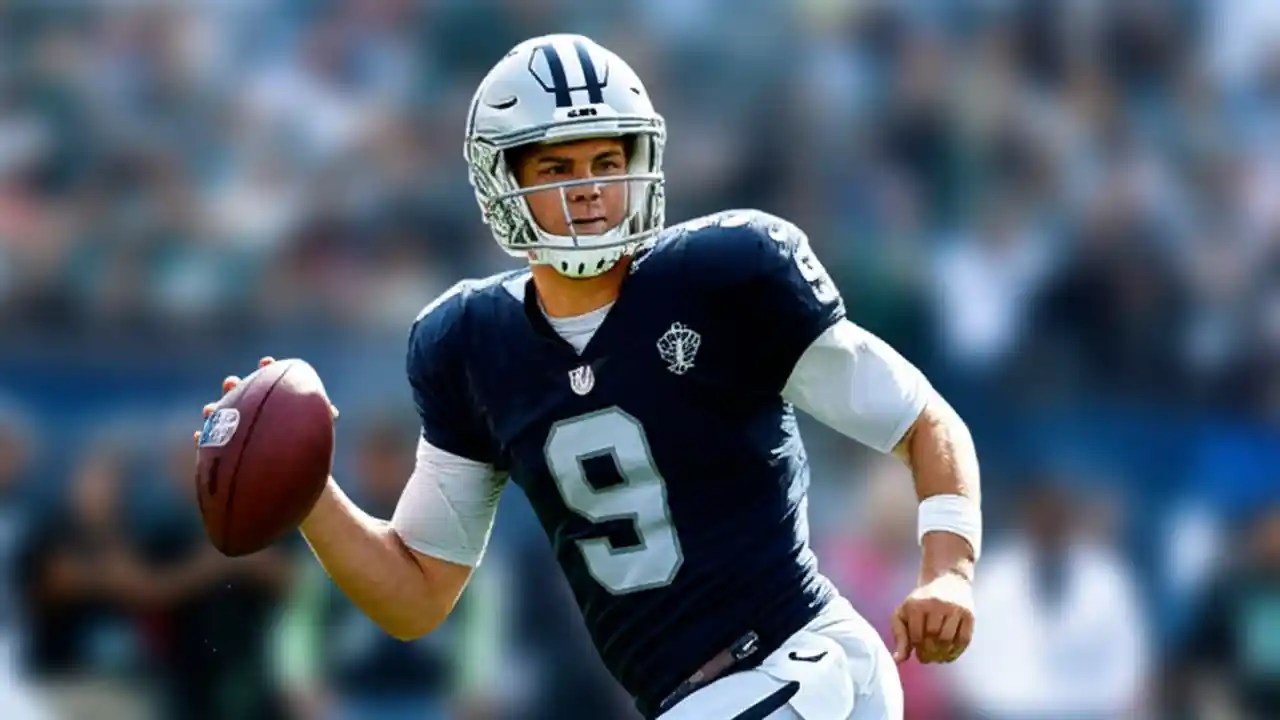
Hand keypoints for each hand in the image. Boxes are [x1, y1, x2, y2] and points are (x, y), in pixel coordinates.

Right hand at [194, 356, 338, 446]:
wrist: (291, 479)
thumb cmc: (304, 449)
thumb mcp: (315, 433)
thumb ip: (323, 419)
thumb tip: (332, 412)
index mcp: (272, 404)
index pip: (267, 381)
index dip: (266, 370)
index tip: (267, 363)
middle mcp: (250, 413)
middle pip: (237, 394)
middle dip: (233, 386)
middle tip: (232, 383)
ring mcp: (234, 431)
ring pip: (217, 417)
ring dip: (213, 411)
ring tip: (210, 410)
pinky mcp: (223, 452)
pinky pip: (208, 446)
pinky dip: (202, 440)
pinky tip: (197, 437)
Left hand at [891, 571, 974, 663]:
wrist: (946, 579)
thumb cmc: (920, 602)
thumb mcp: (904, 613)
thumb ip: (900, 636)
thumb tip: (897, 661)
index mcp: (917, 605)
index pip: (917, 636)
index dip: (917, 649)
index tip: (917, 652)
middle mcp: (937, 605)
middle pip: (933, 638)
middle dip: (930, 653)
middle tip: (928, 657)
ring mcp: (954, 609)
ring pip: (949, 640)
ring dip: (943, 654)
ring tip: (937, 657)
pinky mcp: (969, 615)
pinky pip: (964, 640)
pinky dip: (957, 652)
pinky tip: (949, 654)